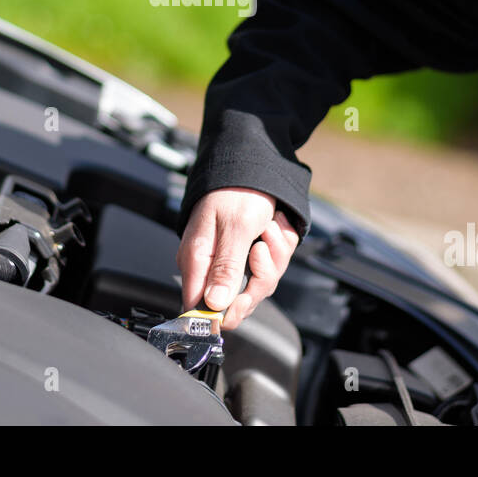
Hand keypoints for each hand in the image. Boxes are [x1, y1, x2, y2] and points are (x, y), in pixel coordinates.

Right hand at [177, 187, 300, 330]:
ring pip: (261, 282)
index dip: (225, 312)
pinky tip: (274, 223)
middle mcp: (212, 265)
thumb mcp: (236, 227)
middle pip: (239, 300)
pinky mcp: (250, 254)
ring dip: (274, 253)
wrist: (254, 164)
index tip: (244, 300)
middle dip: (261, 275)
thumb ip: (226, 267)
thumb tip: (214, 305)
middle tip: (261, 247)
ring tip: (268, 225)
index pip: (202, 308)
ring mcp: (233, 261)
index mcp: (197, 260)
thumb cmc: (237, 190)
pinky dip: (280, 243)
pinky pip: (273, 265)